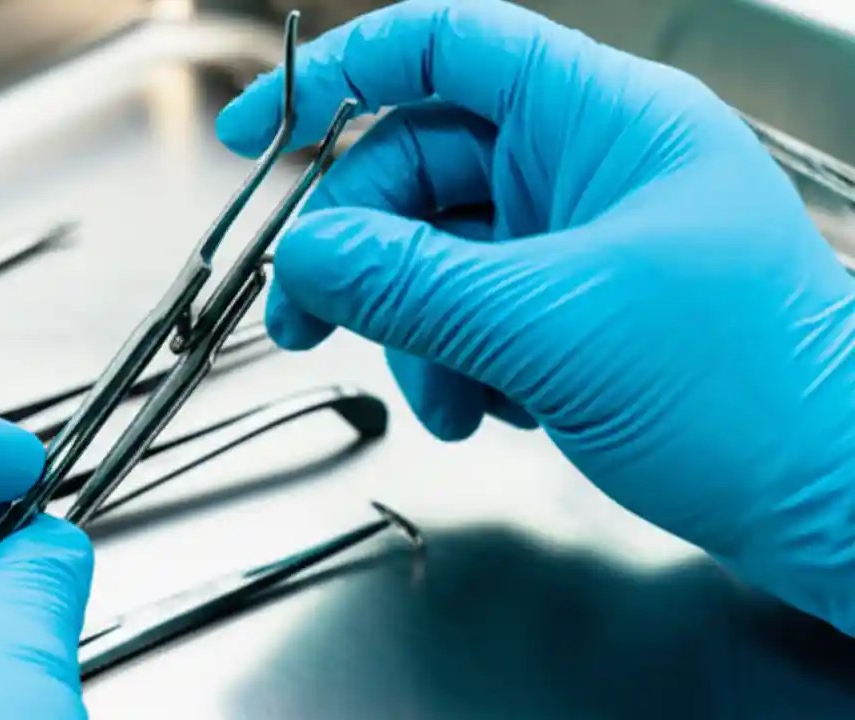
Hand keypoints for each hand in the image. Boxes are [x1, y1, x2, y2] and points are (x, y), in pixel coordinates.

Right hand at [217, 1, 854, 633]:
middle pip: (419, 169)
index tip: (257, 132)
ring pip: (436, 255)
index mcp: (601, 119)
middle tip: (301, 317)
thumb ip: (410, 282)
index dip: (340, 76)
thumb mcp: (553, 326)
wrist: (838, 504)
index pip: (446, 48)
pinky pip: (470, 314)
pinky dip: (453, 364)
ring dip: (409, 328)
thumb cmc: (753, 393)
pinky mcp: (573, 313)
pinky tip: (483, 413)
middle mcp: (584, 168)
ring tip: (439, 401)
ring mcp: (577, 243)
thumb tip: (304, 254)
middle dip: (354, 248)